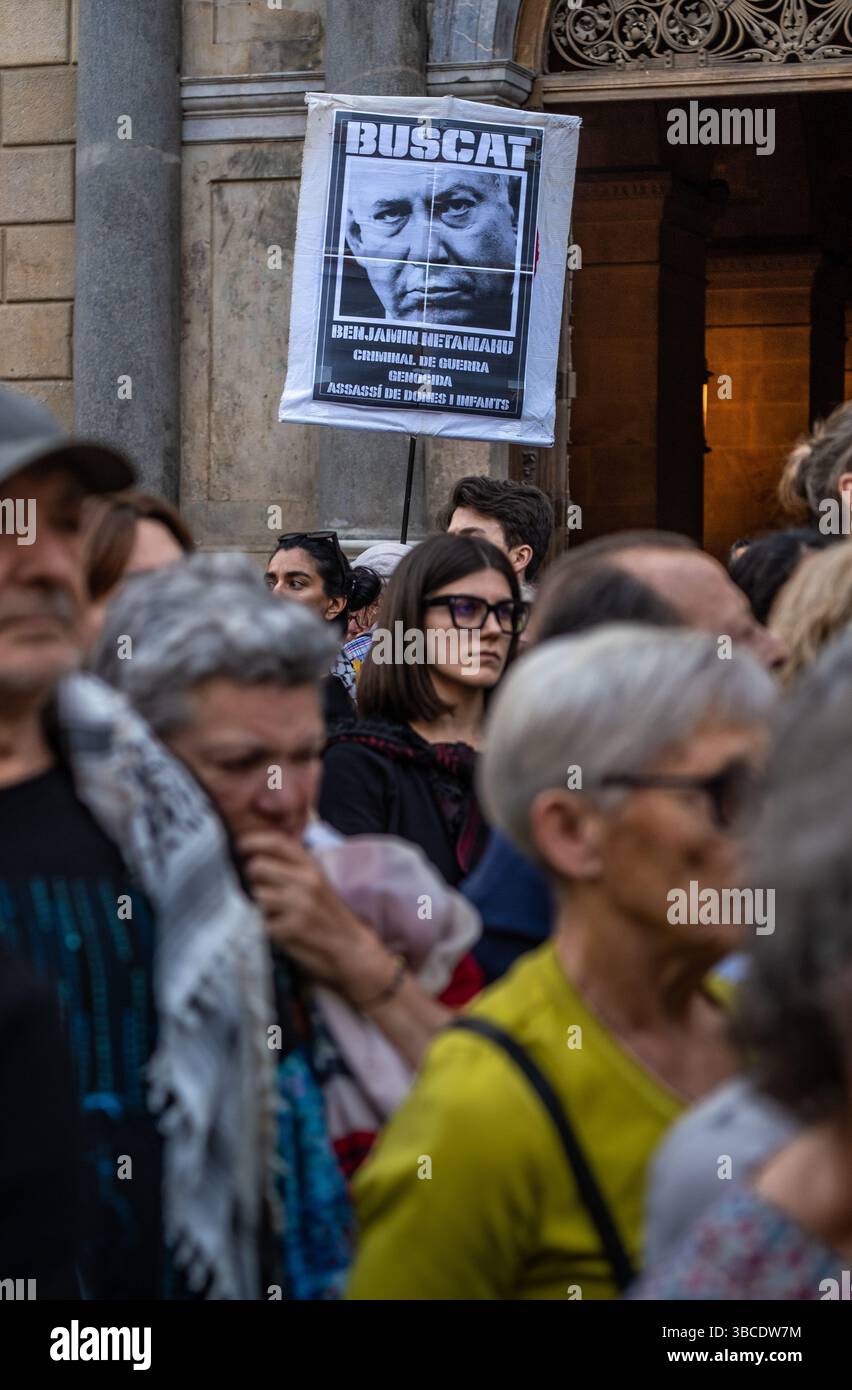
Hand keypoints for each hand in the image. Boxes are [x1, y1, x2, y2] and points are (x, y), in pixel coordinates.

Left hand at [237, 830, 397, 1001]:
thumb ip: (292, 867)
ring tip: (273, 914)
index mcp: (311, 866)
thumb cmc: (329, 915)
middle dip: (252, 879)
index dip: (253, 841)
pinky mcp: (291, 928)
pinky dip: (267, 929)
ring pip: (257, 895)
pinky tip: (280, 931)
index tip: (240, 847)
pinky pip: (262, 923)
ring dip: (258, 907)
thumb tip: (255, 856)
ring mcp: (299, 904)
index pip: (276, 842)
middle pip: (257, 867)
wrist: (351, 948)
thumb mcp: (317, 882)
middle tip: (260, 890)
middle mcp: (306, 881)